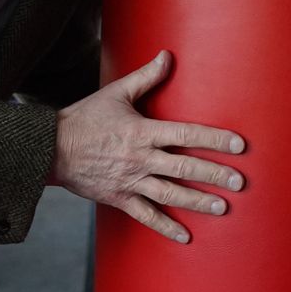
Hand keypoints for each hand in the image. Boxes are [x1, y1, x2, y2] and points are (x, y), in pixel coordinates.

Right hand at [49, 51, 244, 243]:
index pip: (187, 135)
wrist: (50, 149)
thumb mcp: (116, 93)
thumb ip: (146, 76)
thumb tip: (167, 55)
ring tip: (222, 207)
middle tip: (240, 183)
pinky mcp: (119, 198)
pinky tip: (186, 236)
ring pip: (170, 195)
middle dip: (215, 175)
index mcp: (143, 132)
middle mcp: (140, 159)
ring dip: (197, 202)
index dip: (214, 140)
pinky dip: (166, 227)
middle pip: (184, 169)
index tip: (238, 145)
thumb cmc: (84, 118)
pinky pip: (146, 216)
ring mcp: (130, 181)